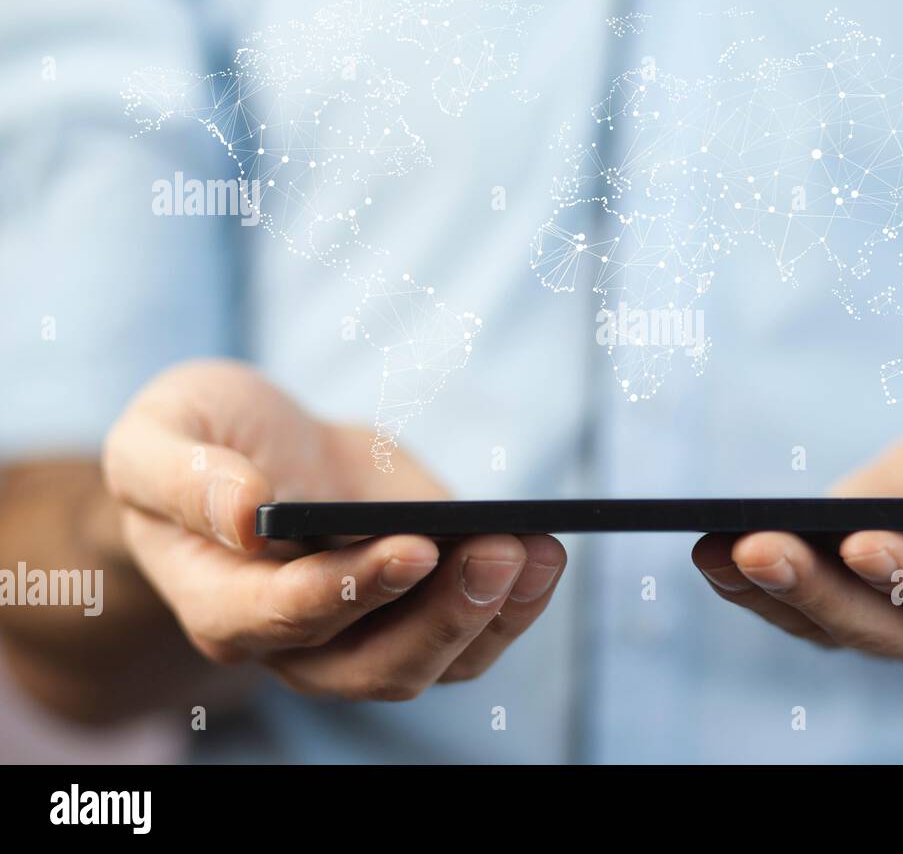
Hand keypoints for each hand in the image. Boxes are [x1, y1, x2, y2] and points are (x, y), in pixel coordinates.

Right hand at [102, 360, 564, 698]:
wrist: (247, 450)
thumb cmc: (193, 443)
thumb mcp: (156, 437)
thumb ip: (181, 478)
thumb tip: (246, 513)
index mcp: (222, 603)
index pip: (284, 618)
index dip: (350, 590)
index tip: (413, 547)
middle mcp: (297, 641)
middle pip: (375, 667)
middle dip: (443, 616)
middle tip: (498, 551)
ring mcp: (365, 630)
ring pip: (435, 663)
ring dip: (493, 617)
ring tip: (539, 552)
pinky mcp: (416, 605)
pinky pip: (470, 634)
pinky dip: (513, 603)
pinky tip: (543, 552)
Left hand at [692, 370, 902, 671]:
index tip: (860, 541)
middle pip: (894, 629)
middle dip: (822, 591)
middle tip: (756, 547)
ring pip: (840, 628)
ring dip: (774, 596)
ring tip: (716, 552)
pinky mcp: (861, 597)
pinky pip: (808, 609)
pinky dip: (757, 589)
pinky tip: (711, 554)